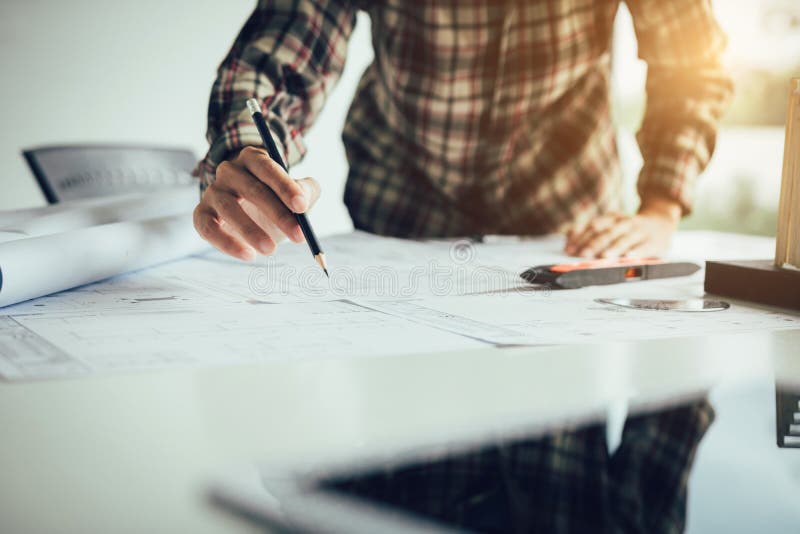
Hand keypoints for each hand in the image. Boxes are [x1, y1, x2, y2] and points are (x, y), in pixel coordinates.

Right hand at [193, 146, 319, 259]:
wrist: (254, 220)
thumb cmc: (278, 202)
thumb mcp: (297, 195)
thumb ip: (306, 191)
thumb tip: (303, 198)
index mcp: (253, 159)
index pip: (267, 168)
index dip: (285, 187)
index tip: (302, 207)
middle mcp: (229, 171)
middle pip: (252, 189)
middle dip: (278, 214)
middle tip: (298, 236)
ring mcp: (213, 192)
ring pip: (228, 209)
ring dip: (251, 230)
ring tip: (271, 250)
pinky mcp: (201, 215)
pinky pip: (208, 228)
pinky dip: (227, 243)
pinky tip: (248, 255)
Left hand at [564, 198, 681, 258]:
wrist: (662, 221)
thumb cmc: (630, 227)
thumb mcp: (611, 223)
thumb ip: (591, 230)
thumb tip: (568, 237)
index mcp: (613, 218)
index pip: (594, 226)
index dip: (580, 238)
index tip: (569, 249)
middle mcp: (625, 223)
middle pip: (607, 233)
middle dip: (593, 244)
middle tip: (582, 254)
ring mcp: (640, 231)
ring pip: (624, 239)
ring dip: (613, 248)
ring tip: (604, 256)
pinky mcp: (653, 242)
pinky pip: (644, 247)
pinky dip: (636, 251)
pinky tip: (629, 256)